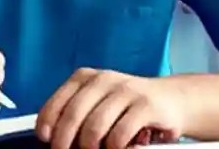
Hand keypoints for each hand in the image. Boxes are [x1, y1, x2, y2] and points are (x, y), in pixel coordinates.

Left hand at [36, 68, 186, 148]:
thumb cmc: (129, 105)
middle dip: (66, 141)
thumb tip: (53, 135)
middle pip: (74, 115)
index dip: (48, 123)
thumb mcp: (99, 102)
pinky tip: (117, 148)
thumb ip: (77, 112)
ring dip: (90, 147)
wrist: (172, 99)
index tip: (46, 139)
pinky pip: (120, 134)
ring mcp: (126, 90)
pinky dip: (114, 147)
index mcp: (86, 77)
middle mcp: (104, 80)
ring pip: (95, 127)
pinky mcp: (146, 105)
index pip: (58, 100)